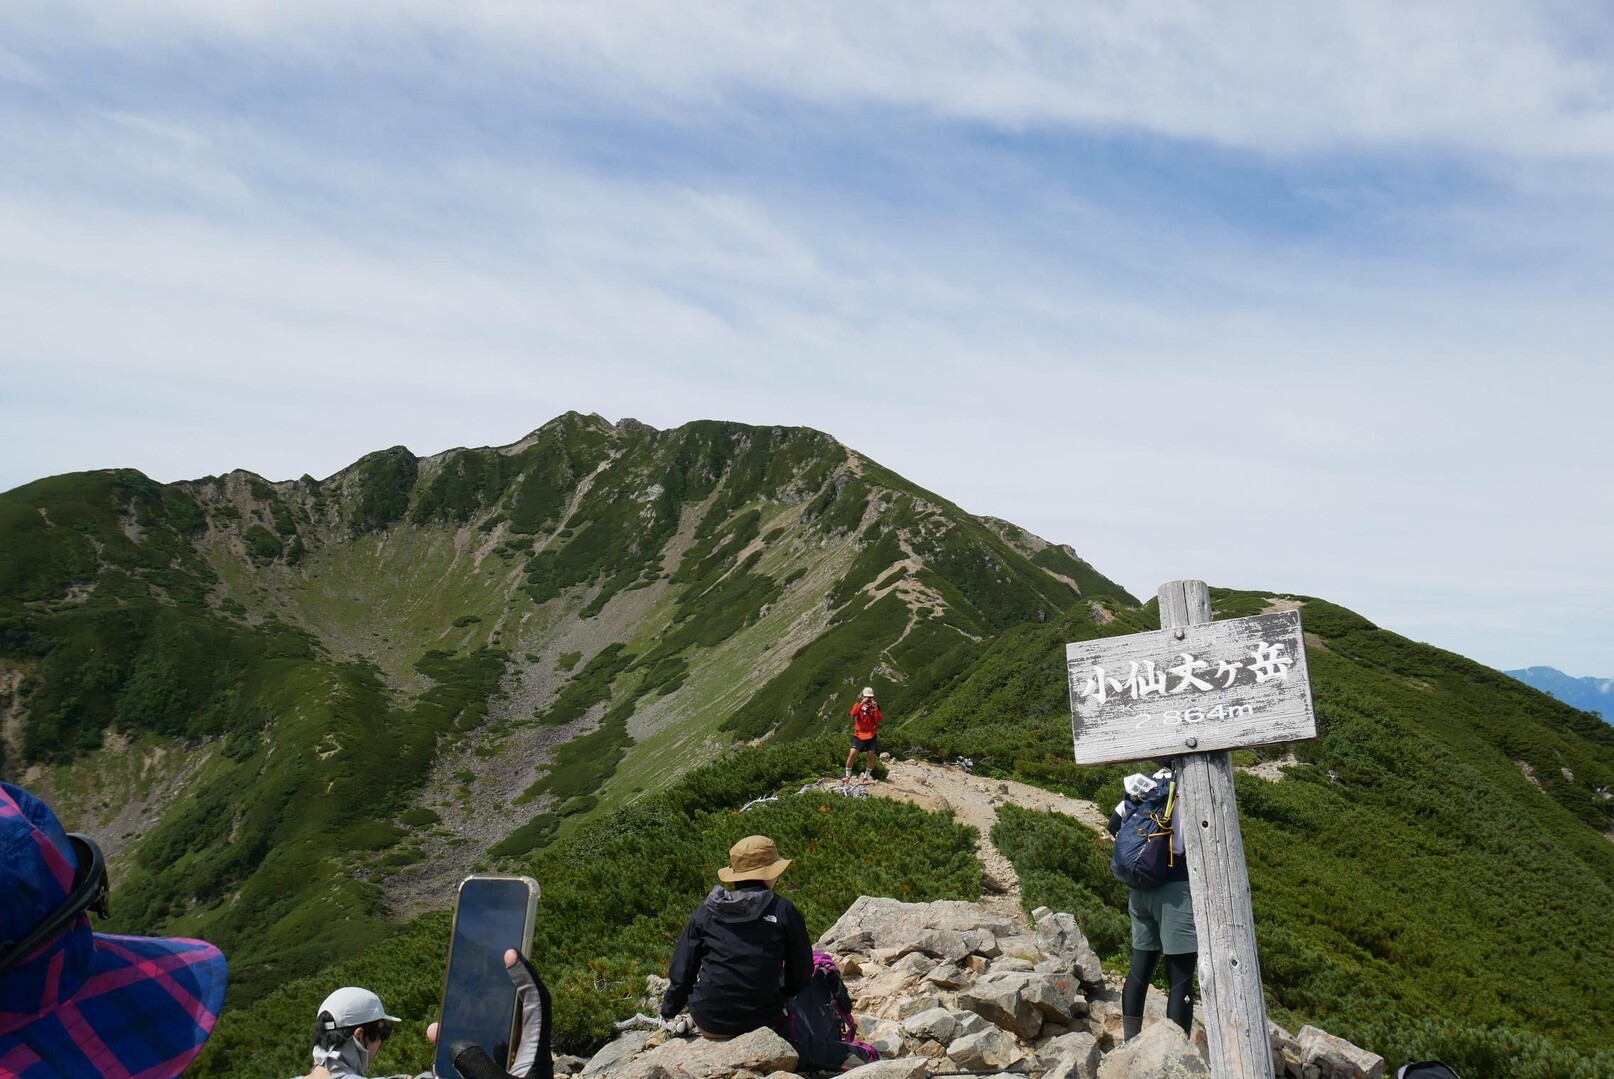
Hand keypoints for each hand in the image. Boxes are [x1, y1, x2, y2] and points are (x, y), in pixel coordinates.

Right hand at [427, 950, 551, 1078]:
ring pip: (487, 1041)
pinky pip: (475, 1062)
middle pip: (509, 1017)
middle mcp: (524, 1056)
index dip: (527, 977)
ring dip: (462, 1032)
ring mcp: (508, 1069)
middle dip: (488, 999)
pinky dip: (455, 1058)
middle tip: (471, 979)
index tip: (511, 954)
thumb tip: (457, 1044)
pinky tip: (438, 1049)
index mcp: (536, 1052)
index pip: (538, 1003)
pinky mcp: (493, 1078)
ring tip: (438, 1026)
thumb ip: (478, 1065)